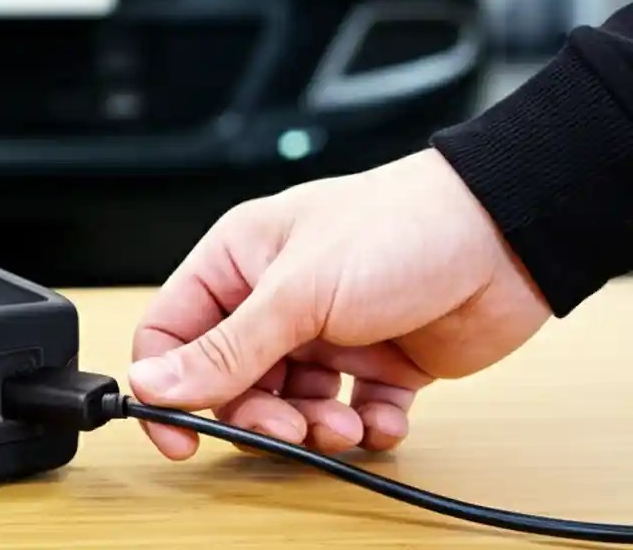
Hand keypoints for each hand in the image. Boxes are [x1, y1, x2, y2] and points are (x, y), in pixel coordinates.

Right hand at [129, 149, 551, 458]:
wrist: (506, 236)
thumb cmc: (398, 227)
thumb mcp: (297, 291)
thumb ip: (226, 348)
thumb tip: (154, 382)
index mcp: (238, 262)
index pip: (172, 331)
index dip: (167, 385)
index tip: (180, 434)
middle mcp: (275, 299)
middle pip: (231, 382)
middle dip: (256, 416)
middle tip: (286, 429)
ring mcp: (326, 333)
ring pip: (289, 406)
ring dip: (312, 429)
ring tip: (342, 424)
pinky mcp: (377, 362)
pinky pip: (350, 413)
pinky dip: (363, 428)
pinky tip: (381, 416)